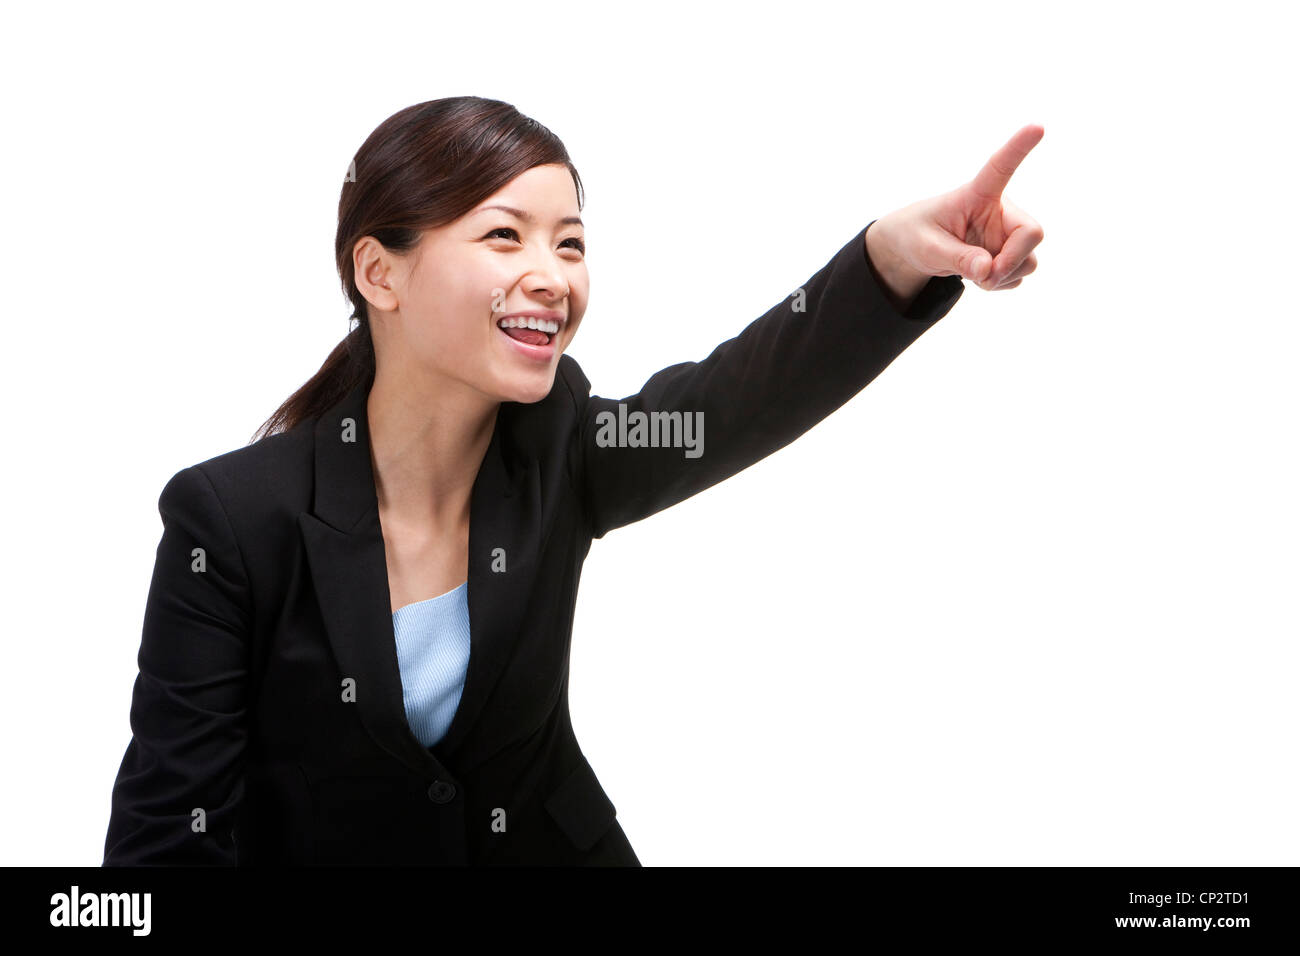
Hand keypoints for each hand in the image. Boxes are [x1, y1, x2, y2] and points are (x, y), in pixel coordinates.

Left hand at [872, 124, 1044, 291]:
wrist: (914, 249)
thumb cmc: (917, 236)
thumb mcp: (927, 247)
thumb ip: (956, 258)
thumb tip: (988, 271)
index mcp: (978, 194)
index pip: (1001, 168)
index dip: (1019, 148)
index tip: (1036, 126)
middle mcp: (1001, 211)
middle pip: (1032, 233)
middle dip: (1011, 261)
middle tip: (985, 278)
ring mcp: (1007, 235)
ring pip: (1029, 260)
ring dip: (1004, 276)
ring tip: (974, 275)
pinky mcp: (1008, 255)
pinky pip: (1018, 275)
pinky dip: (1001, 284)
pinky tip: (979, 276)